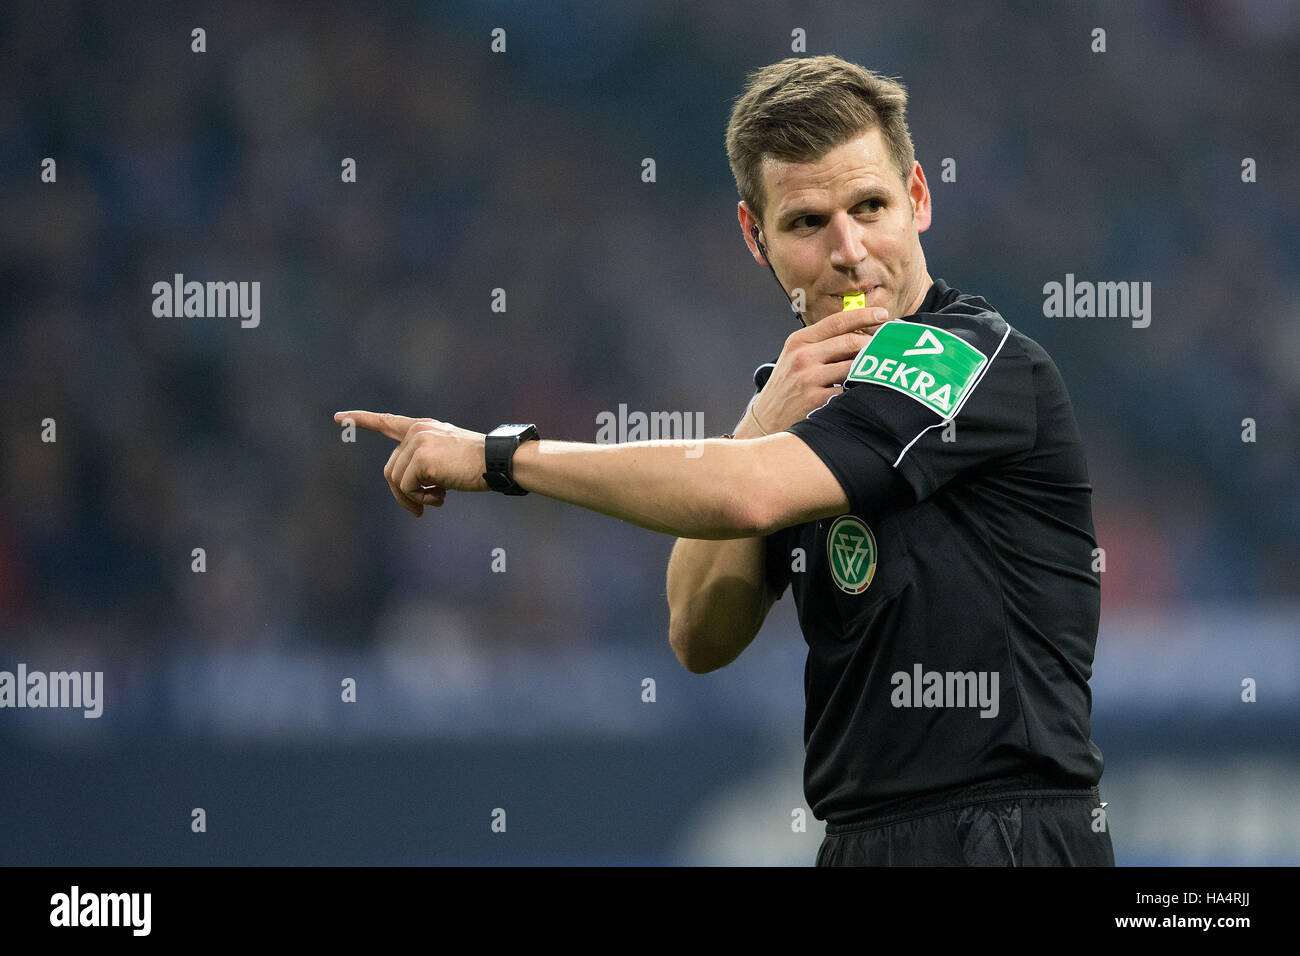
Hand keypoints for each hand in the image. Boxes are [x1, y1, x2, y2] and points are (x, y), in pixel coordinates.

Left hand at [334, 410, 488, 516]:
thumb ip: (424, 461)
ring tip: (437, 500)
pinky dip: (421, 499)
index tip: (339, 417)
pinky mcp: (421, 459)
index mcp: (423, 427)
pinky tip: (441, 496)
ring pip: (396, 481)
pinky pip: (407, 487)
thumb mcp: (448, 455)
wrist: (497, 461)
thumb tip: (406, 488)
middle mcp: (417, 431)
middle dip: (403, 494)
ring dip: (414, 498)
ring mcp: (418, 443)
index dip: (361, 419)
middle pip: (390, 469)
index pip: (387, 421)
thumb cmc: (478, 464)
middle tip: (420, 509)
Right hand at [750, 306, 887, 432]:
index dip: (863, 315)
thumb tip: (859, 330)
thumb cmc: (788, 385)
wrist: (767, 417)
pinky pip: (848, 390)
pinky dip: (856, 389)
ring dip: (868, 368)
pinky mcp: (815, 399)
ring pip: (853, 366)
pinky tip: (858, 391)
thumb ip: (821, 342)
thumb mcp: (796, 356)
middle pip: (850, 342)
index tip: (882, 314)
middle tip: (886, 346)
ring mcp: (808, 378)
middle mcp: (802, 356)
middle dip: (873, 343)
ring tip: (874, 369)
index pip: (837, 321)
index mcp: (799, 341)